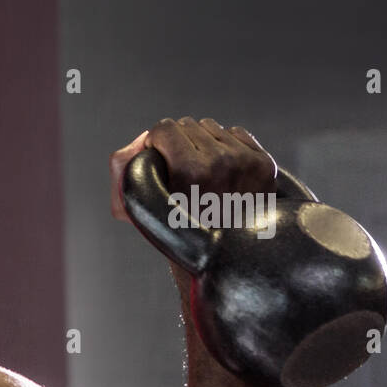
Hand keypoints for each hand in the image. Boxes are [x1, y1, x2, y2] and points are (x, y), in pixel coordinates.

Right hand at [109, 118, 276, 223]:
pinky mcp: (264, 164)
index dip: (153, 144)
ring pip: (210, 127)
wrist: (223, 261)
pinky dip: (223, 148)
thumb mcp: (136, 210)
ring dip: (199, 144)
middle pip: (187, 125)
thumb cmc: (175, 235)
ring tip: (198, 173)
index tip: (154, 159)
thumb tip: (141, 140)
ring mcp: (247, 162)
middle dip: (176, 144)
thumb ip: (123, 169)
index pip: (164, 128)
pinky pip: (234, 134)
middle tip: (176, 171)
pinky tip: (220, 173)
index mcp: (190, 171)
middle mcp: (223, 163)